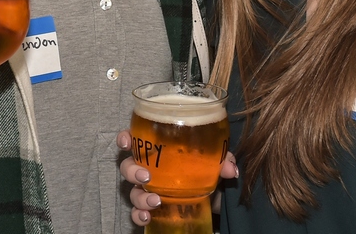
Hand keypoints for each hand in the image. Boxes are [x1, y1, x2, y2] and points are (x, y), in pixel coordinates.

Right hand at [116, 129, 238, 226]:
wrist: (214, 198)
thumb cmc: (206, 170)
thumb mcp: (215, 162)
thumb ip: (222, 161)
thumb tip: (230, 168)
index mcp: (159, 150)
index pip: (135, 140)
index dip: (125, 138)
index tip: (127, 142)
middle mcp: (149, 168)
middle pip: (127, 166)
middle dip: (132, 171)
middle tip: (146, 176)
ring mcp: (149, 190)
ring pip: (132, 191)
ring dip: (139, 197)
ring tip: (155, 201)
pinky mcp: (153, 209)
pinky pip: (137, 213)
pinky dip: (138, 215)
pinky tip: (147, 217)